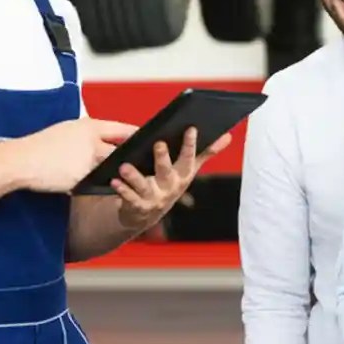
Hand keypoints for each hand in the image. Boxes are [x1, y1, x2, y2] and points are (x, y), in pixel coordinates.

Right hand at [12, 117, 136, 192]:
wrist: (22, 160)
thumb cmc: (41, 145)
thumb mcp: (66, 129)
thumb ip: (86, 133)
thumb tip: (100, 139)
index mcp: (89, 127)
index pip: (121, 129)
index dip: (135, 135)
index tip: (146, 138)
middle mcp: (92, 142)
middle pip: (121, 151)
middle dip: (130, 157)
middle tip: (142, 161)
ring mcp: (88, 162)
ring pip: (111, 168)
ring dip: (117, 172)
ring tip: (124, 175)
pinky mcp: (81, 179)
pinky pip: (96, 182)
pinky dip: (98, 183)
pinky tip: (103, 186)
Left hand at [111, 126, 231, 230]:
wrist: (146, 215)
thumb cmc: (169, 184)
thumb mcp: (188, 170)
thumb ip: (206, 153)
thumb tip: (228, 136)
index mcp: (183, 175)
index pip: (189, 158)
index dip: (191, 144)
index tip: (191, 128)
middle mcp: (170, 187)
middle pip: (167, 171)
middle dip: (163, 158)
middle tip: (159, 144)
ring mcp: (153, 198)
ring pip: (144, 186)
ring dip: (135, 177)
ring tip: (125, 166)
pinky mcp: (136, 206)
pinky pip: (129, 198)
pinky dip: (122, 190)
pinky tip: (115, 180)